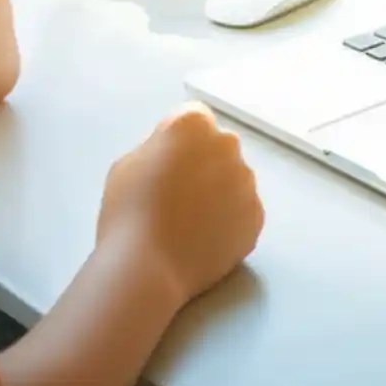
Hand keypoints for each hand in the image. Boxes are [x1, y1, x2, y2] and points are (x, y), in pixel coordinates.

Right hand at [97, 103, 264, 304]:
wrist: (147, 267)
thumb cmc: (128, 211)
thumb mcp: (129, 164)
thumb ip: (160, 146)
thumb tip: (176, 151)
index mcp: (194, 125)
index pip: (194, 118)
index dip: (178, 141)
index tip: (165, 163)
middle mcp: (229, 145)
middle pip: (219, 148)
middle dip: (204, 163)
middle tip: (178, 194)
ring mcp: (248, 182)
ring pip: (235, 179)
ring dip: (219, 192)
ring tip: (190, 223)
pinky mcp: (257, 216)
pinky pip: (243, 211)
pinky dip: (229, 222)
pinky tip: (204, 239)